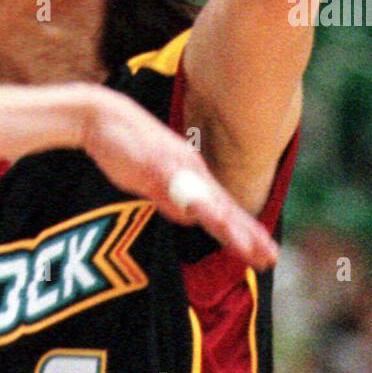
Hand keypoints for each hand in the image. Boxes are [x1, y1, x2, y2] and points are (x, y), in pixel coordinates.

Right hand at [82, 86, 278, 270]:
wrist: (101, 115)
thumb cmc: (124, 146)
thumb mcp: (151, 180)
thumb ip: (169, 199)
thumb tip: (188, 219)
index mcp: (193, 174)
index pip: (225, 207)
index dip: (246, 230)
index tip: (264, 251)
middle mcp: (191, 170)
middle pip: (225, 207)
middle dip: (248, 235)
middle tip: (270, 257)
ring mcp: (176, 167)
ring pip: (208, 202)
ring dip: (228, 226)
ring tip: (247, 248)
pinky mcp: (156, 165)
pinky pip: (177, 189)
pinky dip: (193, 204)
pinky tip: (204, 219)